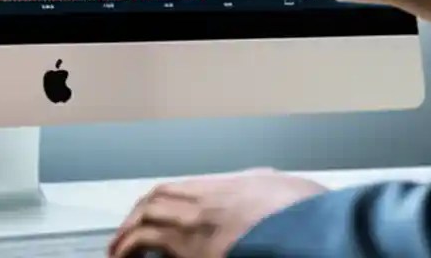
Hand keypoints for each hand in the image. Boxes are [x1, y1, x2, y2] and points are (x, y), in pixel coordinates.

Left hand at [107, 169, 327, 257]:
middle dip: (138, 214)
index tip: (153, 212)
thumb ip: (269, 185)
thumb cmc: (306, 215)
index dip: (162, 201)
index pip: (182, 188)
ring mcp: (196, 221)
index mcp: (229, 187)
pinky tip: (123, 257)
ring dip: (127, 231)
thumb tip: (270, 180)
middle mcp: (206, 199)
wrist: (312, 231)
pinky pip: (147, 242)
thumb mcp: (288, 189)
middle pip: (158, 199)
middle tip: (126, 233)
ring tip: (117, 251)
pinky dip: (130, 247)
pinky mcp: (190, 248)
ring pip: (147, 215)